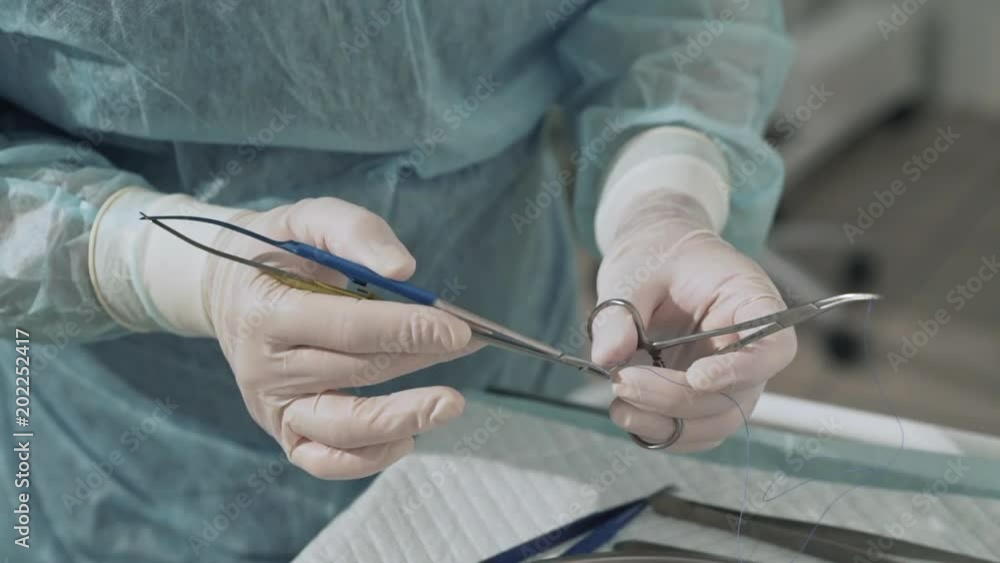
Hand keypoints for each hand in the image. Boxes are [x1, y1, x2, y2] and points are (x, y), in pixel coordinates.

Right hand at [199, 198, 481, 478]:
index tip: (457, 329)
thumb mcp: (308, 218)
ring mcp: (273, 405)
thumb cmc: (277, 250)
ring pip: (341, 427)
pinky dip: (368, 458)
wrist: (227, 287)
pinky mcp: (284, 429)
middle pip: (355, 371)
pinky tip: (409, 435)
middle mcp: (265, 367)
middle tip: (469, 345)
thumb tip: (404, 270)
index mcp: (267, 312)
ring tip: (450, 404)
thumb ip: (353, 231)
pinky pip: (325, 460)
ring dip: (402, 418)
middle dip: (418, 357)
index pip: (346, 328)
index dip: (405, 329)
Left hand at [590, 192, 796, 451]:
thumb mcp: (633, 273)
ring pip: (716, 423)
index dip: (741, 370)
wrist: (655, 259)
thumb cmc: (656, 257)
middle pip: (737, 396)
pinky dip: (660, 432)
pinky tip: (627, 414)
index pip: (774, 346)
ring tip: (619, 406)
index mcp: (750, 300)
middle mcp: (750, 347)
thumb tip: (606, 357)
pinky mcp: (704, 398)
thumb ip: (620, 313)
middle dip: (676, 399)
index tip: (695, 377)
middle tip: (622, 382)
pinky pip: (694, 430)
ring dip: (666, 425)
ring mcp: (731, 378)